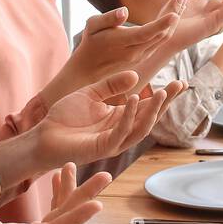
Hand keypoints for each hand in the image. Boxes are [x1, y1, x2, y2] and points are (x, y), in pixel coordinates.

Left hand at [31, 70, 187, 168]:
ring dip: (152, 110)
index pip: (147, 106)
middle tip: (179, 85)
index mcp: (120, 118)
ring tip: (161, 92)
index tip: (180, 81)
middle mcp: (121, 131)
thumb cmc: (64, 117)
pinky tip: (134, 99)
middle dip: (165, 102)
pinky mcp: (102, 148)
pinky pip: (121, 132)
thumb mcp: (90, 94)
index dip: (163, 96)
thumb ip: (111, 85)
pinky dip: (129, 116)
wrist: (43, 136)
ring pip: (141, 128)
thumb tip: (136, 75)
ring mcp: (113, 141)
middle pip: (150, 118)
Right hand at [54, 5, 177, 92]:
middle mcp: (135, 52)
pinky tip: (174, 12)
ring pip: (164, 38)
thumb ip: (108, 18)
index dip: (161, 24)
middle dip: (174, 14)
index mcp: (122, 42)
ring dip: (175, 20)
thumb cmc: (89, 43)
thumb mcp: (91, 27)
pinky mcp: (145, 55)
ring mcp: (142, 55)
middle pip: (160, 34)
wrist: (89, 70)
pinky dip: (169, 26)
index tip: (174, 13)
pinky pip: (161, 41)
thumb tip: (124, 11)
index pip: (145, 33)